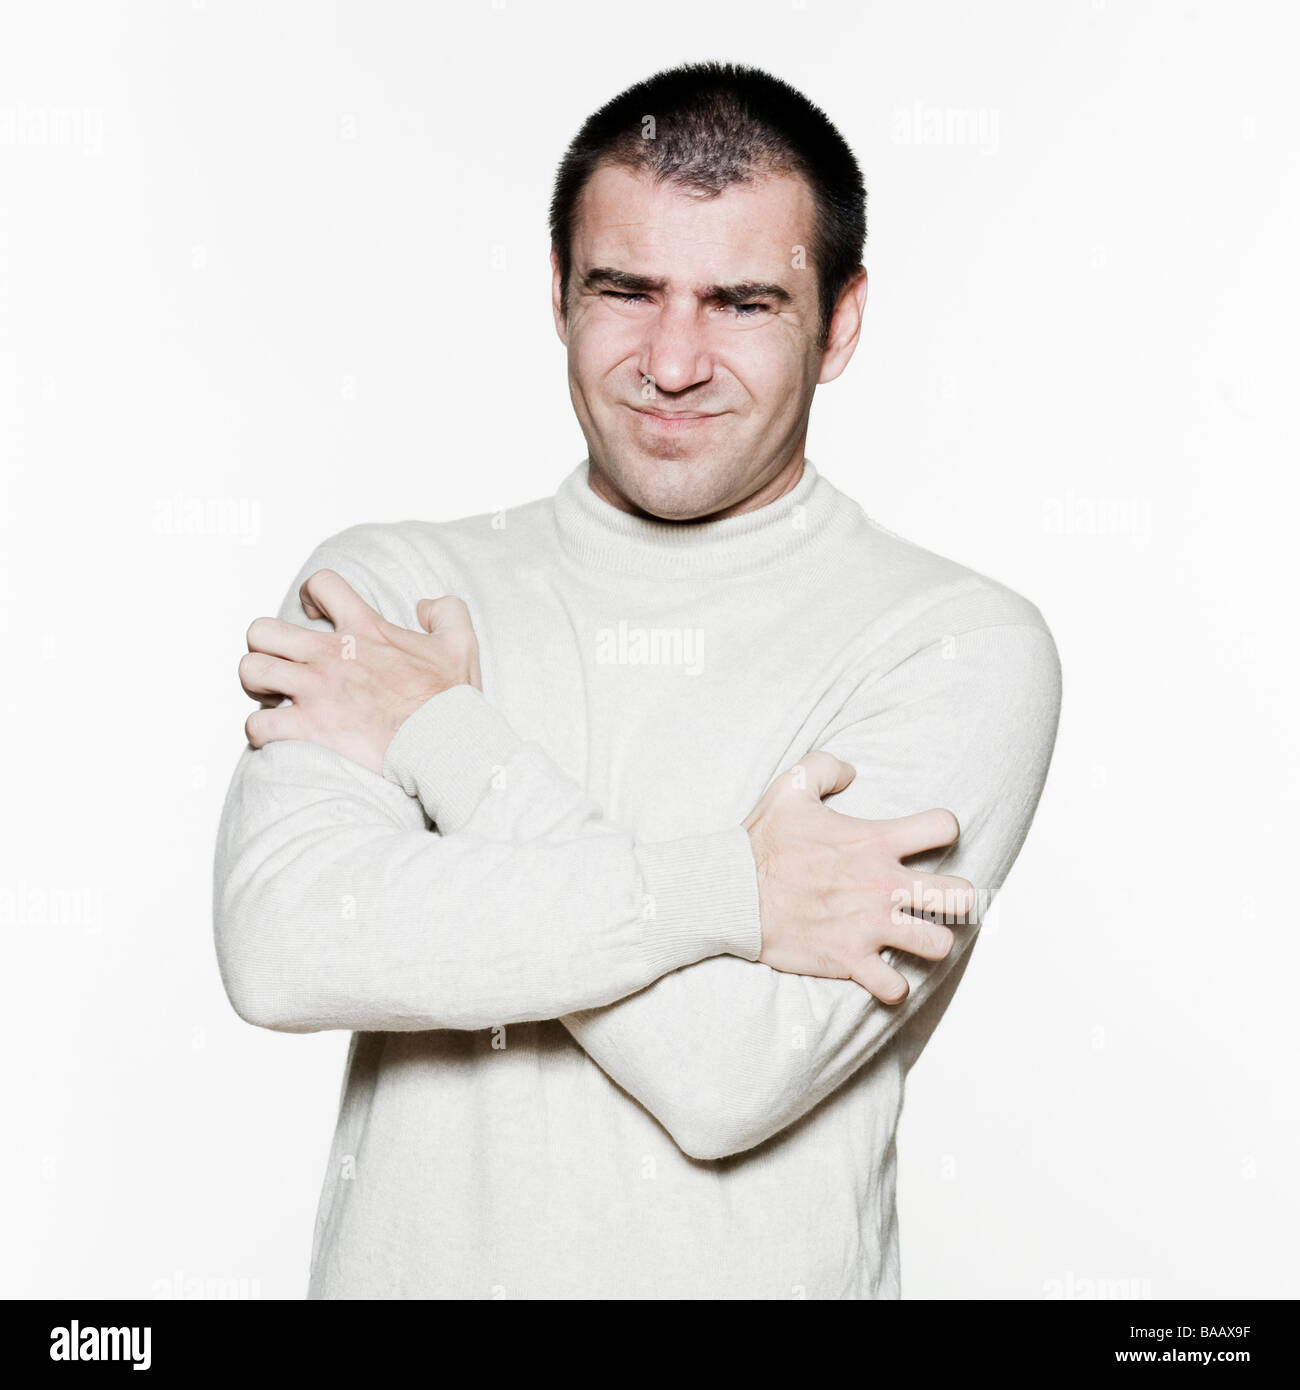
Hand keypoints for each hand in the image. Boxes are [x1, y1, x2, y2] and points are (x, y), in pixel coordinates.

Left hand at [239, 569, 482, 774]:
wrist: (445, 744)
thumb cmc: (450, 701)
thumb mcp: (461, 643)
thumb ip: (446, 611)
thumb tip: (424, 605)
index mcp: (364, 629)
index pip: (322, 585)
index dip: (312, 595)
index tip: (314, 614)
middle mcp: (331, 655)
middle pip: (263, 630)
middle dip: (265, 645)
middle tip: (283, 662)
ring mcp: (316, 691)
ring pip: (251, 670)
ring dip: (257, 684)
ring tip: (273, 696)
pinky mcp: (309, 727)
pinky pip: (257, 724)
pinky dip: (260, 730)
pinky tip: (275, 733)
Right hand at [742, 750, 973, 1002]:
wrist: (730, 893)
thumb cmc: (761, 841)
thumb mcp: (790, 786)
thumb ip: (826, 767)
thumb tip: (852, 771)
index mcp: (874, 841)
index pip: (944, 827)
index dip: (943, 829)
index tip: (928, 837)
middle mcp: (881, 884)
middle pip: (961, 895)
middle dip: (959, 897)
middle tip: (938, 898)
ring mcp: (868, 925)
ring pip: (938, 945)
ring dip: (933, 943)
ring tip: (918, 937)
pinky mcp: (848, 959)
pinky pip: (893, 987)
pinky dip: (892, 985)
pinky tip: (884, 973)